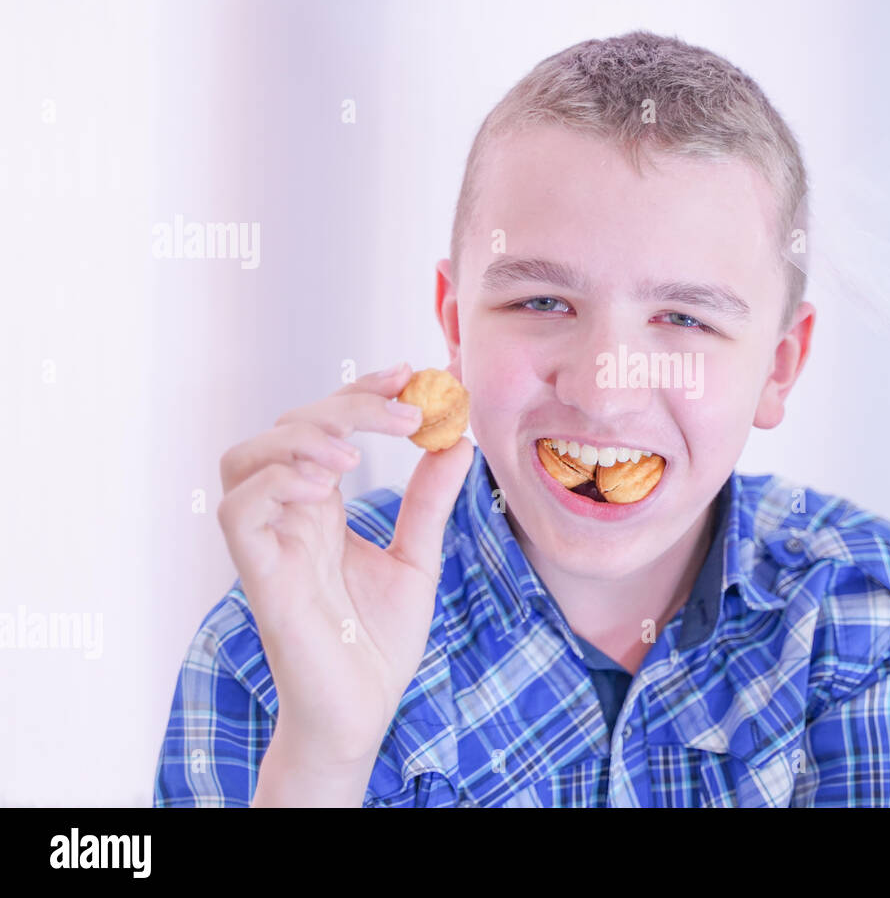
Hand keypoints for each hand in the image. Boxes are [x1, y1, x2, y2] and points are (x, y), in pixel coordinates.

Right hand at [216, 362, 472, 764]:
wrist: (363, 710)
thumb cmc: (377, 640)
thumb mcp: (417, 557)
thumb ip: (429, 501)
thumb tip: (457, 440)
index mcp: (320, 505)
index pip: (325, 425)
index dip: (362, 391)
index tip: (411, 373)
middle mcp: (287, 514)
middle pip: (288, 427)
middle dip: (347, 405)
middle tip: (409, 410)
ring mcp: (268, 542)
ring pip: (245, 458)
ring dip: (302, 438)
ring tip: (357, 453)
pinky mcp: (259, 575)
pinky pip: (238, 512)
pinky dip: (273, 484)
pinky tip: (323, 487)